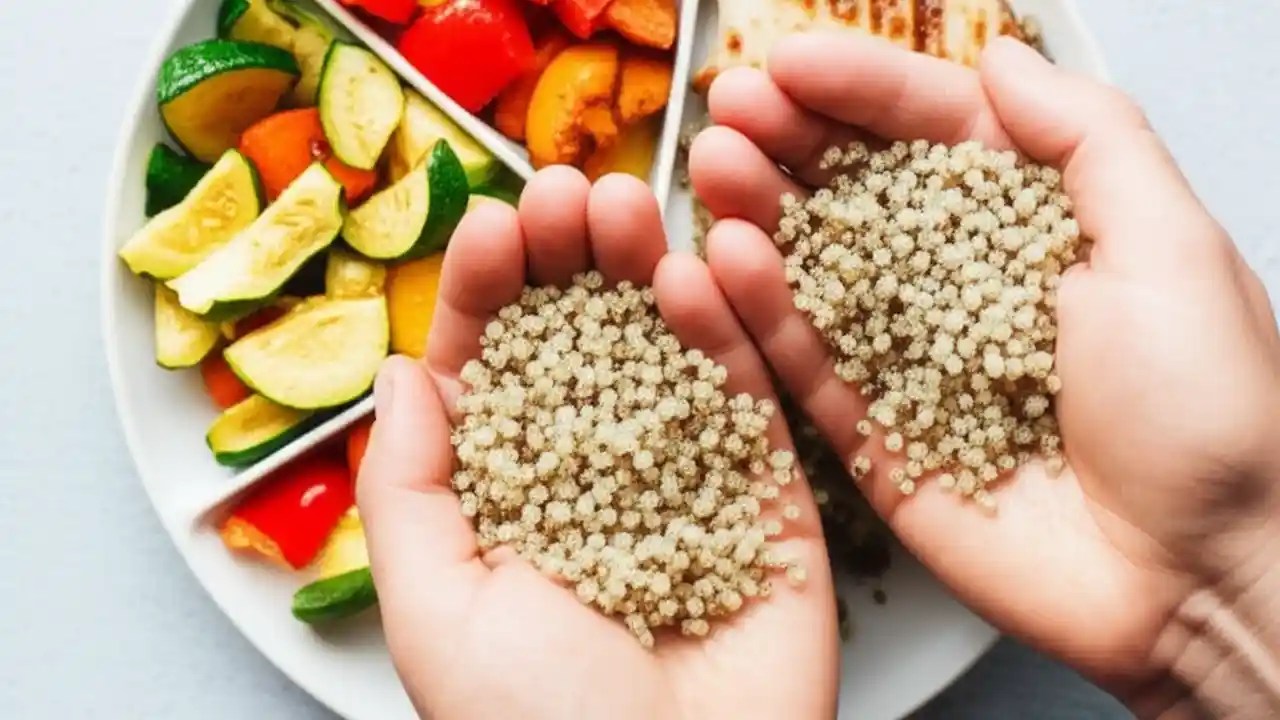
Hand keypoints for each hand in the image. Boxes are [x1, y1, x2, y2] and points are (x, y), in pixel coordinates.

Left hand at [356, 169, 838, 719]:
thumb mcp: (433, 605)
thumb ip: (409, 486)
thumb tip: (401, 370)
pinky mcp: (769, 498)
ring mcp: (685, 482)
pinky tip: (695, 273)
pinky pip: (749, 405)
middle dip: (570, 260)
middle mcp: (594, 478)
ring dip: (646, 271)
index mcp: (507, 498)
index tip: (495, 223)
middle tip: (570, 192)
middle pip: (581, 342)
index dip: (492, 292)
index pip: (494, 370)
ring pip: (665, 354)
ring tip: (626, 205)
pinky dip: (727, 334)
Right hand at [690, 34, 1279, 711]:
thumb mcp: (1170, 246)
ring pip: (821, 273)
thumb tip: (1004, 57)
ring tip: (712, 164)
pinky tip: (725, 262)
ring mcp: (917, 363)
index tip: (790, 59)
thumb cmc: (1211, 415)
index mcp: (1042, 226)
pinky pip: (808, 367)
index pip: (937, 133)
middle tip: (727, 102)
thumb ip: (1087, 140)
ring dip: (760, 214)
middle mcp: (969, 286)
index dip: (863, 91)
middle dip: (792, 142)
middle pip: (863, 194)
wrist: (1198, 579)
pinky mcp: (879, 440)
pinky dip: (762, 315)